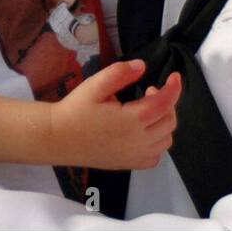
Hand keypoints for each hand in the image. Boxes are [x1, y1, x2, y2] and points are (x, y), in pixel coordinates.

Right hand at [50, 60, 180, 169]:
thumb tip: (141, 66)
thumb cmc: (75, 110)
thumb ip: (120, 73)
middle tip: (150, 91)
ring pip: (166, 140)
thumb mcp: (95, 85)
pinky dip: (157, 143)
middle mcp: (137, 142)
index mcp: (132, 120)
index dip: (174, 88)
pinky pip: (155, 157)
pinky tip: (144, 131)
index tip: (175, 76)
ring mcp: (133, 156)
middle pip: (169, 122)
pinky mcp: (127, 164)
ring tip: (147, 109)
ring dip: (164, 122)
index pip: (165, 103)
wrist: (57, 138)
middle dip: (167, 103)